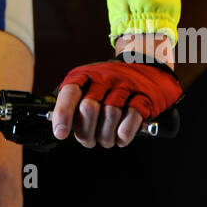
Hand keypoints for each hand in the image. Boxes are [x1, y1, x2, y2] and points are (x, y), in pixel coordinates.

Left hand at [51, 59, 182, 149]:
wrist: (146, 66)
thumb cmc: (111, 85)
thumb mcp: (89, 88)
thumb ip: (75, 106)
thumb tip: (62, 130)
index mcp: (85, 75)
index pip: (70, 93)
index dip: (63, 114)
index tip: (60, 133)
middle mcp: (104, 78)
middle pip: (89, 108)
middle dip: (87, 132)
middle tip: (89, 140)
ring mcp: (125, 85)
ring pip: (111, 114)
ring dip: (106, 136)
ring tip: (106, 140)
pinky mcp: (144, 96)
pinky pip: (132, 116)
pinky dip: (125, 133)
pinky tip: (121, 138)